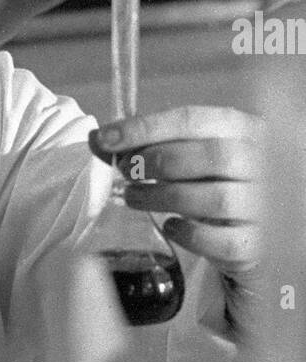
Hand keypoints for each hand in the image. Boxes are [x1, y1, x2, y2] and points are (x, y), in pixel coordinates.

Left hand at [88, 107, 263, 331]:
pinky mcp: (256, 242)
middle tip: (126, 172)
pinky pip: (222, 240)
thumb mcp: (186, 153)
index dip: (145, 128)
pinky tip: (170, 226)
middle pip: (210, 156)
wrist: (247, 225)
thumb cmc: (210, 180)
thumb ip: (146, 145)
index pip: (192, 119)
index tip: (106, 139)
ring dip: (162, 197)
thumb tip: (98, 140)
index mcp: (242, 129)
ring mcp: (264, 204)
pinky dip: (189, 234)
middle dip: (156, 162)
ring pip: (214, 198)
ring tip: (134, 197)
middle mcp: (261, 162)